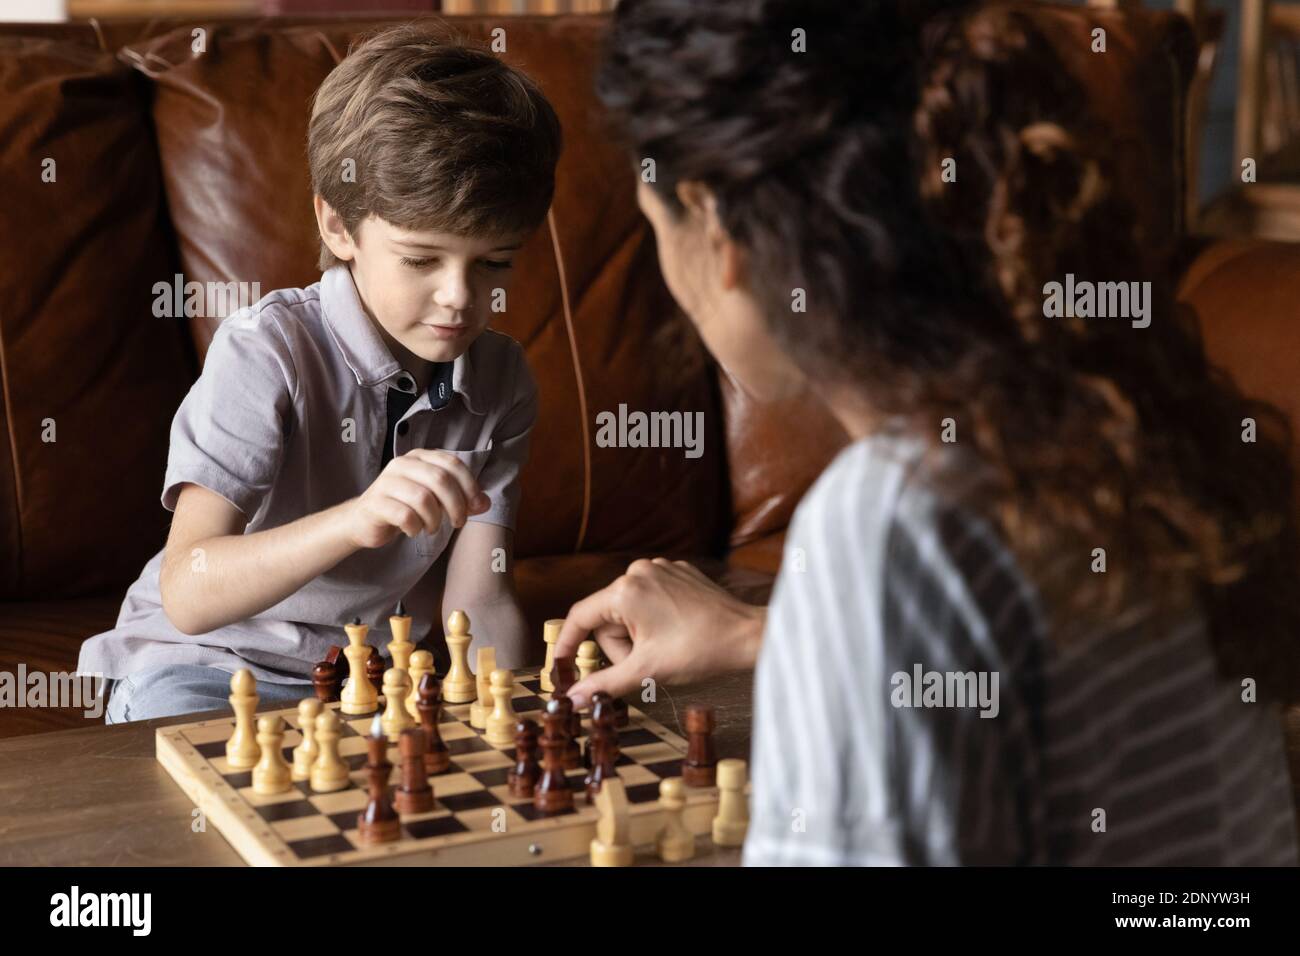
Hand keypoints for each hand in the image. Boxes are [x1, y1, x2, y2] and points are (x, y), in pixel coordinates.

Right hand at [344, 449, 489, 549]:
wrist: (366, 520)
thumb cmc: (406, 506)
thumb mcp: (437, 500)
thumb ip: (462, 499)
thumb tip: (485, 503)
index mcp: (420, 457)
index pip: (453, 464)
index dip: (469, 486)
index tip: (474, 506)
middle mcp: (402, 464)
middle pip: (440, 479)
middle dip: (456, 505)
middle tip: (458, 522)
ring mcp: (386, 482)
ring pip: (423, 498)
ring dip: (435, 519)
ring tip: (432, 528)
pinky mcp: (375, 503)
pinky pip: (405, 515)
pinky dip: (416, 527)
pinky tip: (414, 531)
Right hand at [555, 558, 765, 707]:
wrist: (747, 635)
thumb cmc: (700, 650)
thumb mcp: (646, 671)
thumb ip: (604, 684)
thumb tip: (572, 700)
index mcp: (626, 591)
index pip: (580, 617)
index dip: (568, 645)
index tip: (561, 667)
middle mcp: (639, 571)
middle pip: (607, 617)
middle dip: (619, 646)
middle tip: (643, 665)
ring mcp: (660, 568)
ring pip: (628, 610)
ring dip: (637, 635)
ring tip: (664, 649)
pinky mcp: (677, 572)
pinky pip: (650, 598)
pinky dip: (654, 620)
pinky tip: (675, 633)